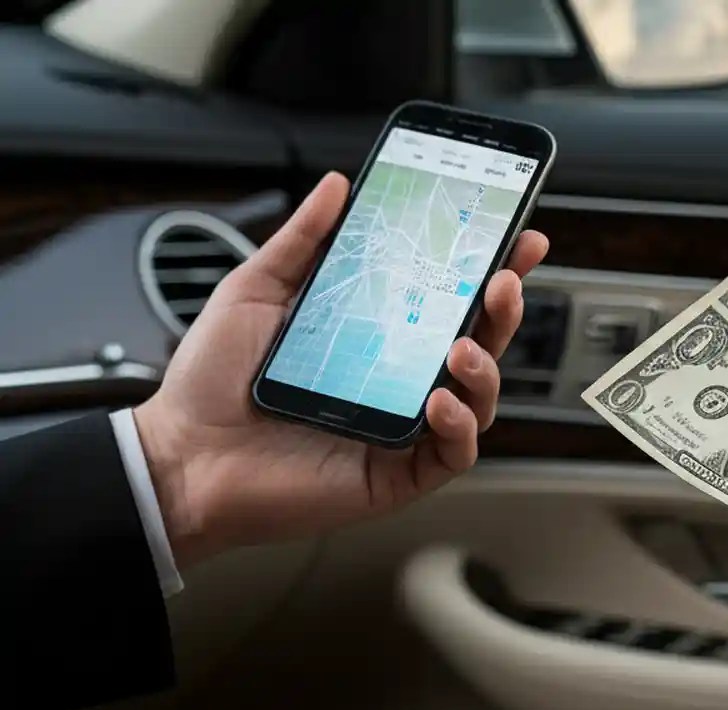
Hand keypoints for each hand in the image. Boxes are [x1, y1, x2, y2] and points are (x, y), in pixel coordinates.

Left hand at [133, 172, 549, 567]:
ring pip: (479, 400)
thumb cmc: (213, 382)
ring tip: (463, 348)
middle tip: (503, 281)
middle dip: (504, 311)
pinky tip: (439, 401)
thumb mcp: (256, 291)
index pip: (449, 299)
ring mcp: (403, 427)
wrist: (180, 456)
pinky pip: (453, 454)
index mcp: (378, 336)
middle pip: (480, 344)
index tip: (516, 237)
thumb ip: (302, 240)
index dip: (490, 269)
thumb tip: (337, 185)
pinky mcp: (397, 474)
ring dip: (486, 369)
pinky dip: (459, 427)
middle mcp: (400, 381)